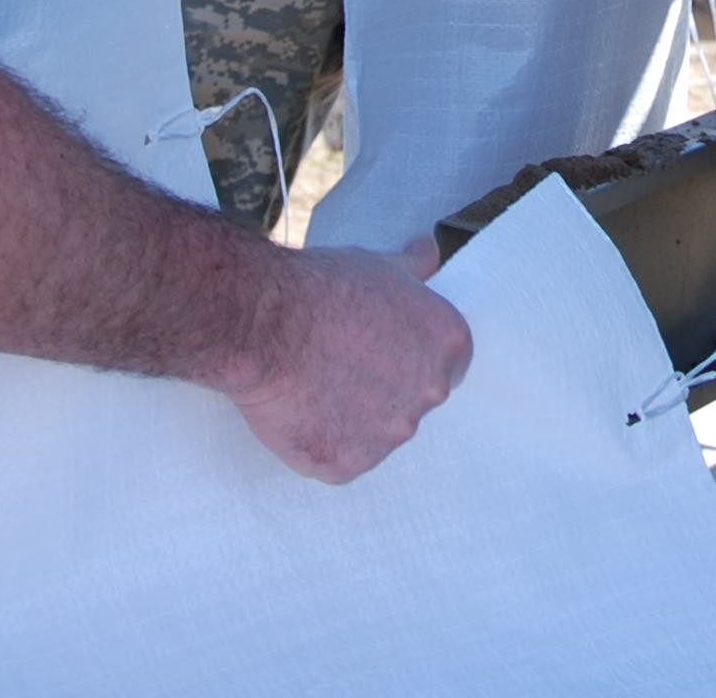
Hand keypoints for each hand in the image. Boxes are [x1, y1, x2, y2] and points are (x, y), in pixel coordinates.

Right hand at [223, 238, 469, 483]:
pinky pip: (339, 459)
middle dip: (382, 389)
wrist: (266, 323)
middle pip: (410, 402)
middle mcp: (430, 394)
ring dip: (350, 417)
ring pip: (375, 434)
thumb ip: (415, 267)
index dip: (409, 358)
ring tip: (314, 383)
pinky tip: (300, 410)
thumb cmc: (323, 288)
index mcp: (449, 346)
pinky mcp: (347, 464)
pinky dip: (320, 441)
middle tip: (340, 364)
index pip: (446, 365)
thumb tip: (429, 251)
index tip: (377, 351)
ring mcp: (389, 435)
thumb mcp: (379, 265)